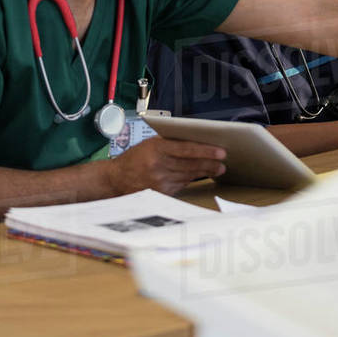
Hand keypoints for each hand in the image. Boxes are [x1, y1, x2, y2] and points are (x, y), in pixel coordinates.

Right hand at [105, 136, 226, 196]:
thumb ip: (171, 143)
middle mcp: (158, 166)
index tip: (220, 152)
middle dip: (209, 164)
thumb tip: (197, 142)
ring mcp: (158, 182)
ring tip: (216, 169)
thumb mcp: (150, 144)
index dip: (206, 151)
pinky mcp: (160, 194)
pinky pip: (181, 185)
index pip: (187, 149)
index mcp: (156, 149)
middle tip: (223, 163)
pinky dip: (190, 180)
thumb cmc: (135, 158)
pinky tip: (198, 176)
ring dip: (204, 173)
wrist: (115, 179)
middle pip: (190, 165)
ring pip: (188, 176)